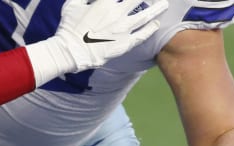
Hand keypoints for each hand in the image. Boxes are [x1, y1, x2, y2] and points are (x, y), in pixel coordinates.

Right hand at [25, 0, 168, 85]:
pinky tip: (156, 23)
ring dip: (157, 8)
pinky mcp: (125, 43)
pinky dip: (151, 28)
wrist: (71, 51)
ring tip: (164, 4)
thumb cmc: (69, 26)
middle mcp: (117, 12)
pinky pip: (142, 34)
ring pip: (146, 15)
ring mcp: (123, 29)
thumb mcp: (73, 3)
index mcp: (105, 1)